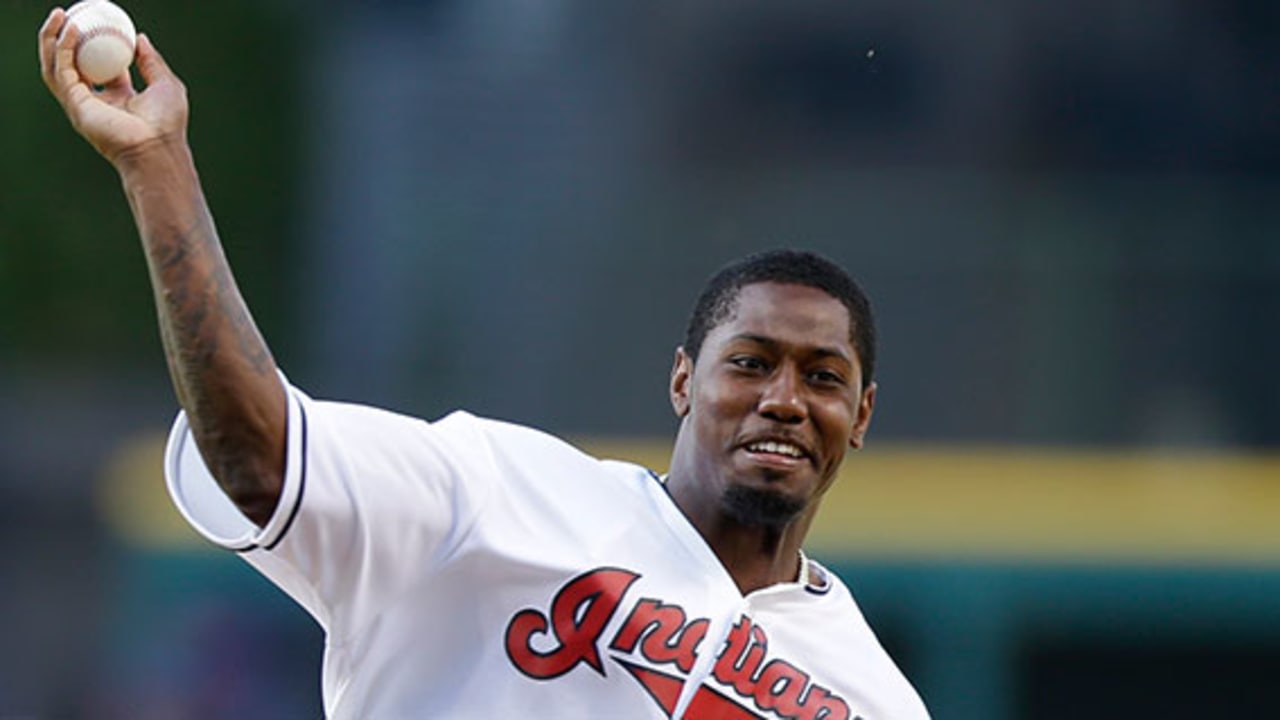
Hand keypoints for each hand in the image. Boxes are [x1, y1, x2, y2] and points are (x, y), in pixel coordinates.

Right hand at [38, 7, 188, 163]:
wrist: (158, 147)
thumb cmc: (167, 124)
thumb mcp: (165, 84)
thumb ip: (151, 62)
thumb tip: (140, 38)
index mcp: (118, 98)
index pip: (99, 66)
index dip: (96, 44)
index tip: (99, 23)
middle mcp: (96, 101)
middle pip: (72, 65)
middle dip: (66, 39)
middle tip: (71, 15)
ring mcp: (82, 104)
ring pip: (57, 66)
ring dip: (54, 40)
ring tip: (61, 16)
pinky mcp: (75, 105)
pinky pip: (61, 71)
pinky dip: (63, 49)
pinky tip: (72, 31)